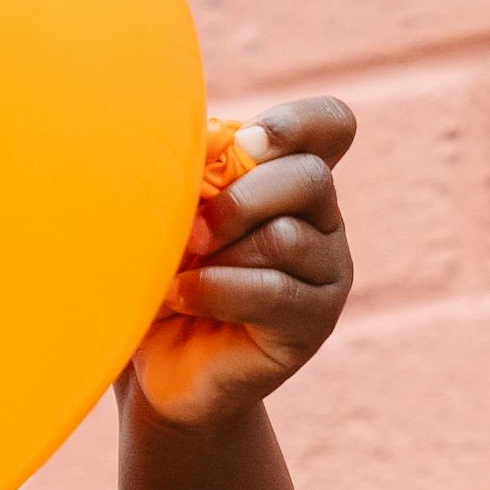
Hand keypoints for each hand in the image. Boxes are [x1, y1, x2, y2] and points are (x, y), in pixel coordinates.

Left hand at [125, 97, 355, 430]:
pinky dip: (218, 289)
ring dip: (224, 250)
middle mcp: (322, 222)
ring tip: (178, 273)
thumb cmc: (160, 274)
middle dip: (242, 198)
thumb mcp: (175, 212)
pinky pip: (274, 291)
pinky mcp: (313, 324)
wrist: (158, 367)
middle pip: (311, 177)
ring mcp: (326, 274)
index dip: (299, 123)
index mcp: (290, 179)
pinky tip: (181, 296)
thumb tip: (199, 147)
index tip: (246, 142)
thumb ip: (198, 173)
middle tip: (191, 231)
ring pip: (289, 236)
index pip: (331, 125)